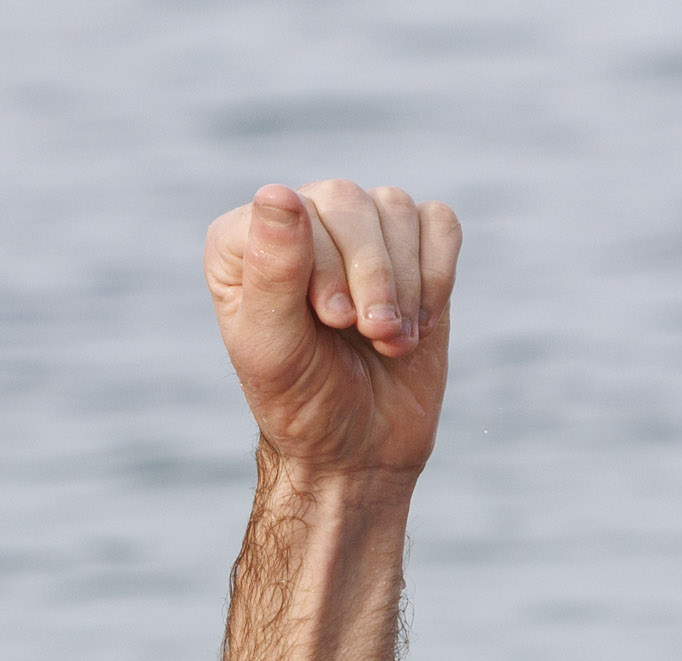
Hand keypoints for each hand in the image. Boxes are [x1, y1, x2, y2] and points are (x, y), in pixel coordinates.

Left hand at [205, 179, 462, 478]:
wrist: (359, 447)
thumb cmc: (303, 403)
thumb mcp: (274, 349)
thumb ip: (272, 272)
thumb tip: (277, 191)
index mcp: (243, 243)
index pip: (291, 210)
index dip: (322, 263)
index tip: (331, 322)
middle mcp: (298, 225)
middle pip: (348, 201)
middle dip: (371, 275)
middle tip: (372, 336)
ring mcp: (357, 232)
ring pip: (395, 208)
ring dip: (404, 285)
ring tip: (389, 341)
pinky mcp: (410, 248)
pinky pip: (438, 224)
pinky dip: (437, 276)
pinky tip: (417, 322)